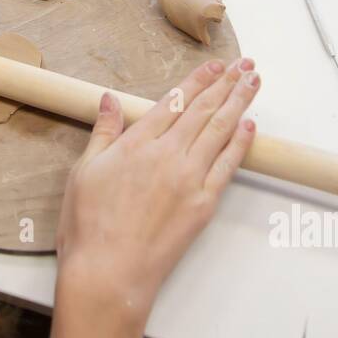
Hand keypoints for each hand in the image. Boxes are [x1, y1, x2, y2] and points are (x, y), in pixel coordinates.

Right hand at [44, 58, 259, 337]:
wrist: (108, 273)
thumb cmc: (88, 227)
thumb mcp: (84, 171)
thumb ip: (103, 132)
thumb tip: (109, 100)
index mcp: (137, 143)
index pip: (174, 101)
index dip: (196, 81)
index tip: (214, 66)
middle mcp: (167, 155)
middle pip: (203, 110)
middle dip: (226, 83)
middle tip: (245, 64)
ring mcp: (189, 179)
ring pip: (220, 130)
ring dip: (239, 102)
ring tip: (253, 81)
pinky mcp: (203, 204)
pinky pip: (228, 165)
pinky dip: (241, 142)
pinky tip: (250, 125)